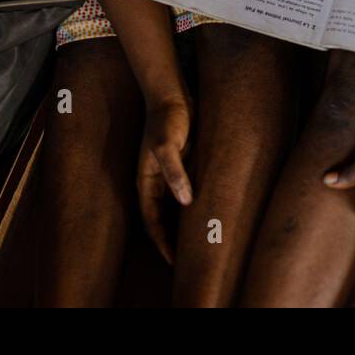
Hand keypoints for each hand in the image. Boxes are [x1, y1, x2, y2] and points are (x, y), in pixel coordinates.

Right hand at [137, 93, 192, 264]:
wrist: (172, 94)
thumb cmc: (168, 118)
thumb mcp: (168, 144)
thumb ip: (175, 171)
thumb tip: (185, 200)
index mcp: (146, 181)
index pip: (151, 222)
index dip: (161, 243)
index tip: (172, 261)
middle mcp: (155, 180)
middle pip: (161, 219)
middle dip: (171, 240)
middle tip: (187, 259)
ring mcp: (169, 172)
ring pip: (175, 206)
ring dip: (182, 224)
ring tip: (198, 242)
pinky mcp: (183, 163)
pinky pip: (187, 190)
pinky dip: (194, 204)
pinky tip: (208, 212)